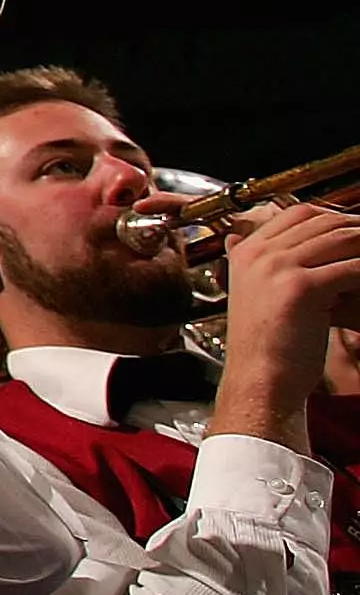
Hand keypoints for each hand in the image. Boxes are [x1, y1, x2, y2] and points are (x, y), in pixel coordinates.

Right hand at [214, 202, 359, 442]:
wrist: (260, 380)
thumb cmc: (267, 347)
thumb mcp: (259, 296)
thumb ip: (269, 268)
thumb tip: (299, 249)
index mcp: (246, 252)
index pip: (296, 213)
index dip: (332, 217)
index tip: (355, 229)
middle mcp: (258, 254)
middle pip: (320, 221)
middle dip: (356, 228)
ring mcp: (277, 267)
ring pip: (339, 239)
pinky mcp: (300, 287)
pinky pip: (351, 267)